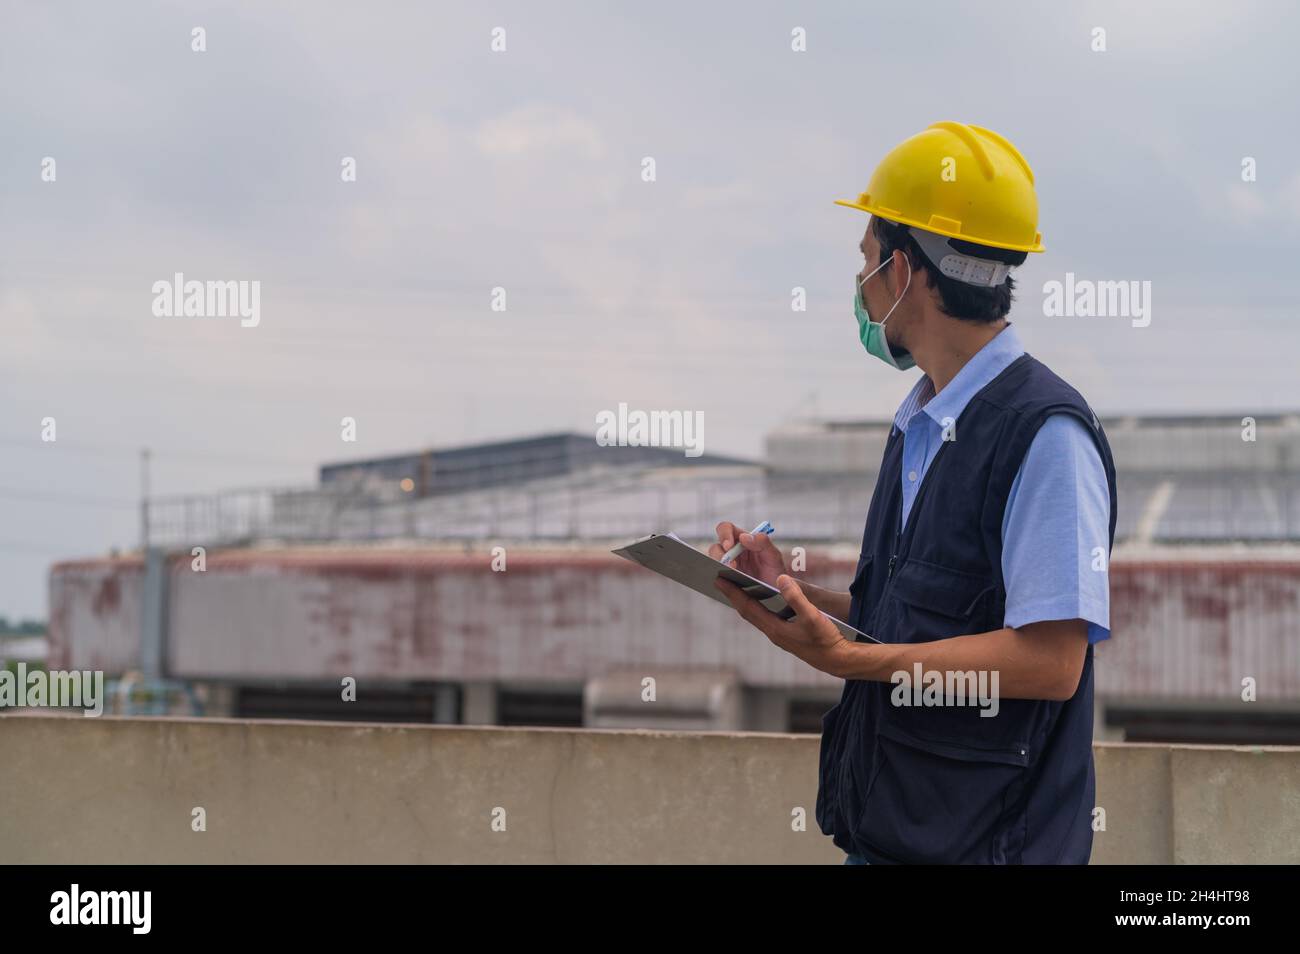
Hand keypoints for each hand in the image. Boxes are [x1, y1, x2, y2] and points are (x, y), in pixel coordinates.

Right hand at [708, 521, 785, 586]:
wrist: (779, 595)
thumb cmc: (776, 573)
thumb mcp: (774, 557)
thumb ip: (764, 543)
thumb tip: (744, 536)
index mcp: (743, 540)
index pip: (727, 529)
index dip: (724, 534)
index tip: (729, 546)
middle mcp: (733, 552)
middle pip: (716, 547)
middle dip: (720, 555)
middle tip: (731, 566)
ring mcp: (728, 566)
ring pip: (714, 562)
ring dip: (720, 567)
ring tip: (732, 575)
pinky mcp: (725, 580)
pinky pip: (716, 577)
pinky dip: (718, 579)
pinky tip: (725, 583)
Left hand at [714, 573, 857, 678]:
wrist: (837, 660)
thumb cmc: (826, 639)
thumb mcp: (812, 616)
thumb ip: (796, 597)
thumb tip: (781, 578)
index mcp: (774, 628)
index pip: (747, 607)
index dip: (733, 592)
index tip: (718, 579)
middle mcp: (773, 633)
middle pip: (747, 612)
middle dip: (733, 596)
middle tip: (720, 581)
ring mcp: (779, 636)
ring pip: (755, 616)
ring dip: (744, 602)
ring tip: (735, 589)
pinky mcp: (786, 636)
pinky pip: (765, 619)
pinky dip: (757, 608)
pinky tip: (759, 603)